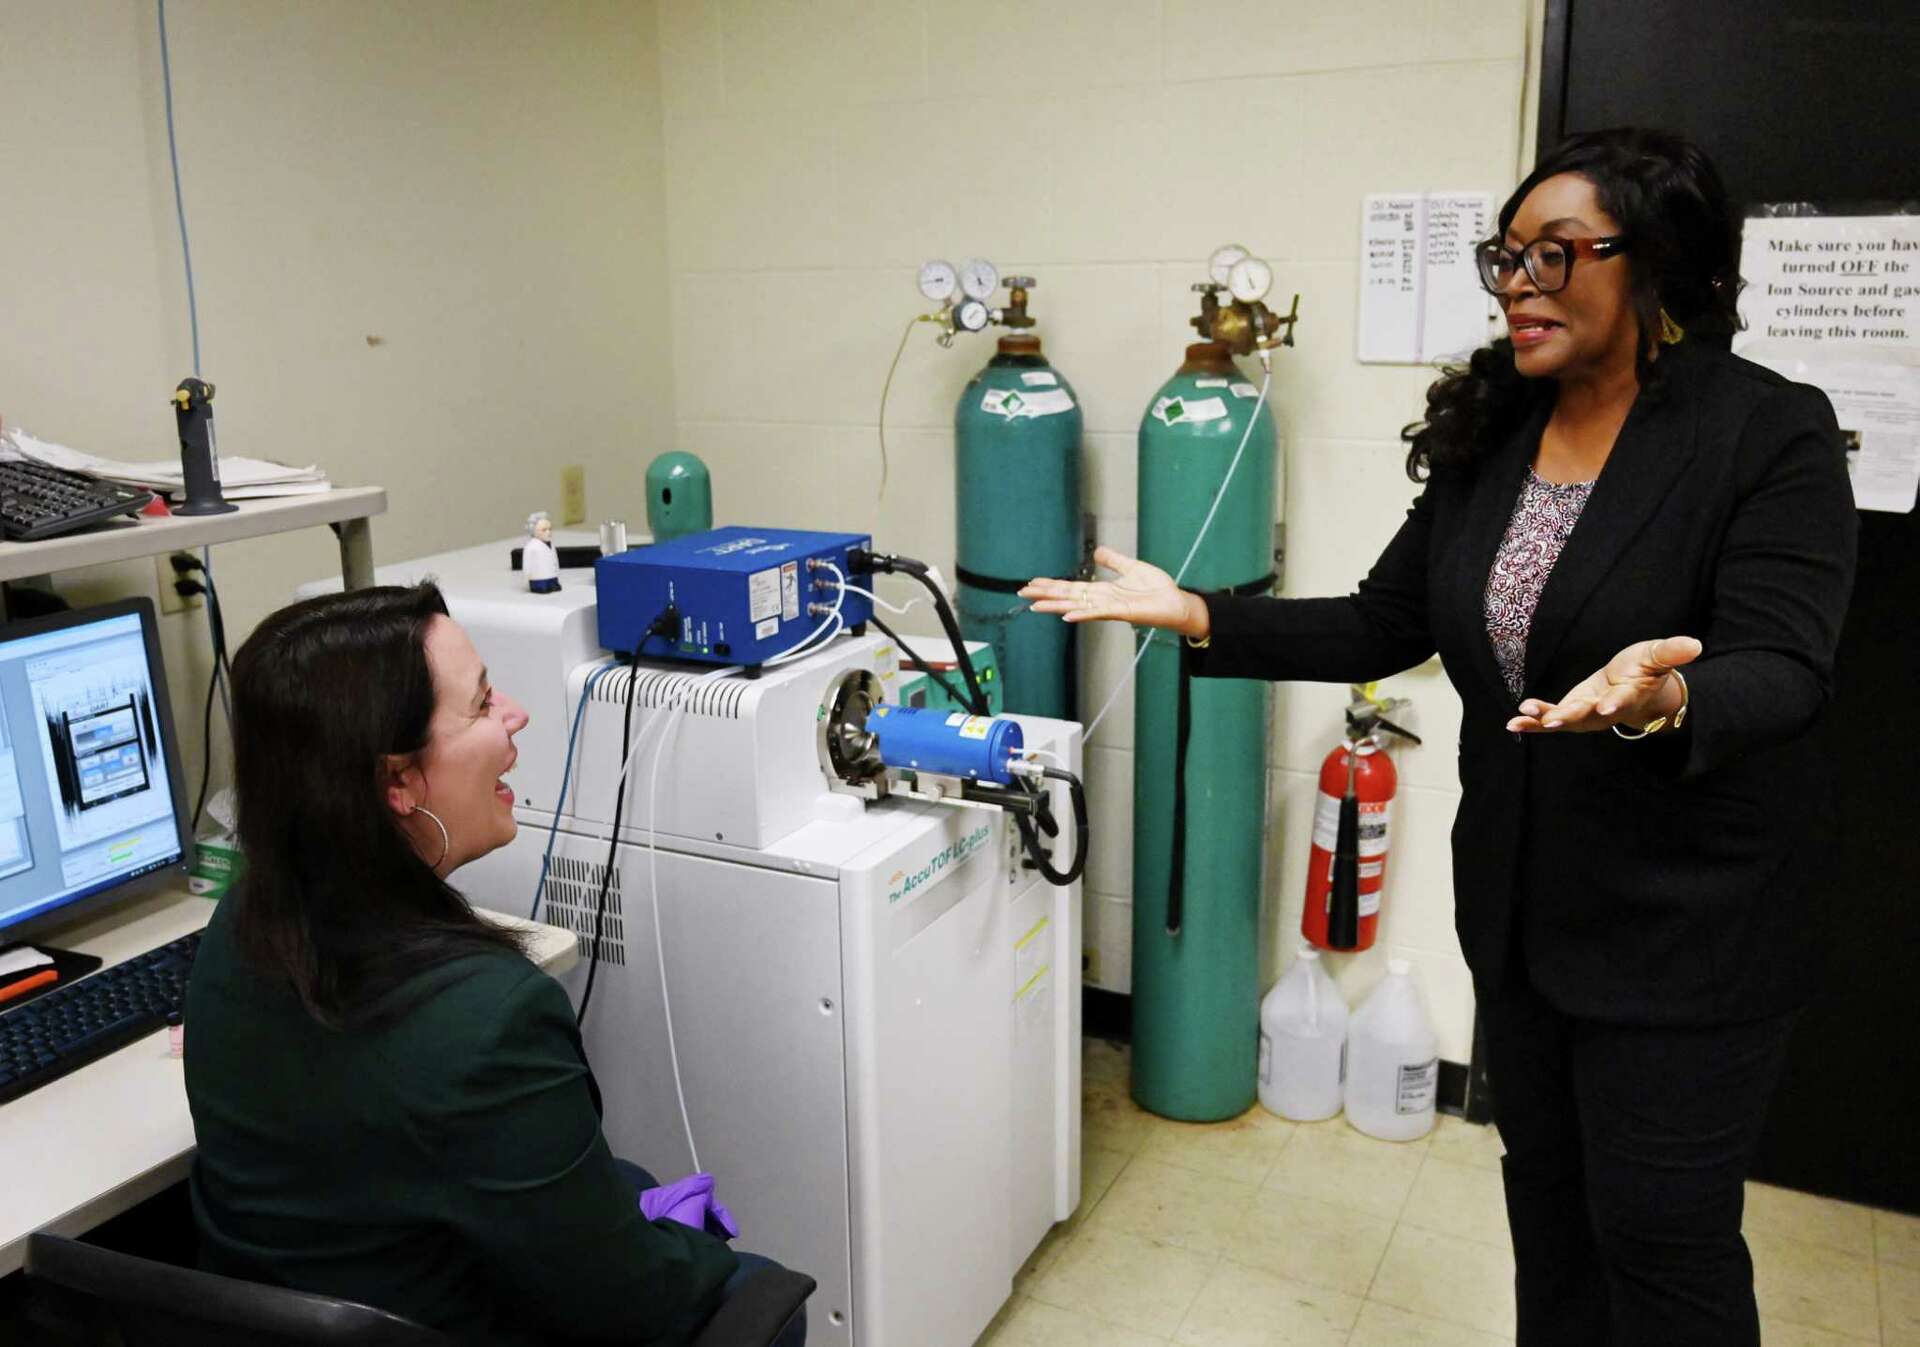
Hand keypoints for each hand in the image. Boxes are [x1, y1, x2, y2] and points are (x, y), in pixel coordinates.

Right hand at [1019, 546, 1206, 636]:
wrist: (1175, 602)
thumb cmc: (1157, 589)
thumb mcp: (1132, 567)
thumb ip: (1114, 561)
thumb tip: (1097, 552)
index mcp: (1103, 591)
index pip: (1071, 588)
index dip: (1052, 585)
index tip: (1033, 583)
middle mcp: (1101, 601)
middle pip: (1067, 597)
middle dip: (1045, 595)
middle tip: (1022, 593)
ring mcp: (1109, 608)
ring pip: (1076, 606)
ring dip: (1055, 606)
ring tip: (1035, 606)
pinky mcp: (1121, 613)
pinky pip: (1097, 613)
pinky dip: (1081, 614)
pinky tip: (1066, 616)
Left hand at [1507, 636, 1700, 733]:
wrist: (1632, 688)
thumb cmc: (1644, 670)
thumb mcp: (1658, 657)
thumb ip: (1672, 652)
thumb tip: (1695, 645)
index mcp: (1628, 696)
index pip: (1622, 700)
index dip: (1615, 704)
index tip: (1607, 707)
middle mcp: (1605, 710)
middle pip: (1587, 715)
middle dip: (1570, 717)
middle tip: (1554, 721)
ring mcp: (1585, 715)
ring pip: (1565, 720)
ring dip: (1544, 720)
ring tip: (1524, 716)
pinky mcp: (1570, 714)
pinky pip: (1549, 720)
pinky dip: (1532, 722)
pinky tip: (1513, 722)